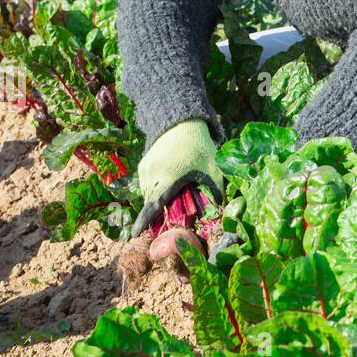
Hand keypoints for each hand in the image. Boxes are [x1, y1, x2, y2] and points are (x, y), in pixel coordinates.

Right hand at [133, 119, 223, 236]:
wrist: (182, 123)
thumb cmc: (199, 147)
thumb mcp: (212, 168)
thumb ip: (216, 190)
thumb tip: (221, 210)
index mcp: (168, 177)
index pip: (153, 205)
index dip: (144, 221)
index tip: (135, 234)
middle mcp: (152, 174)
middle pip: (150, 202)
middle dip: (154, 214)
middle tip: (163, 223)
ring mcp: (145, 168)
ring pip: (147, 193)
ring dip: (155, 200)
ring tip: (169, 202)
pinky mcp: (143, 164)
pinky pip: (145, 183)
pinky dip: (153, 189)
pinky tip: (166, 187)